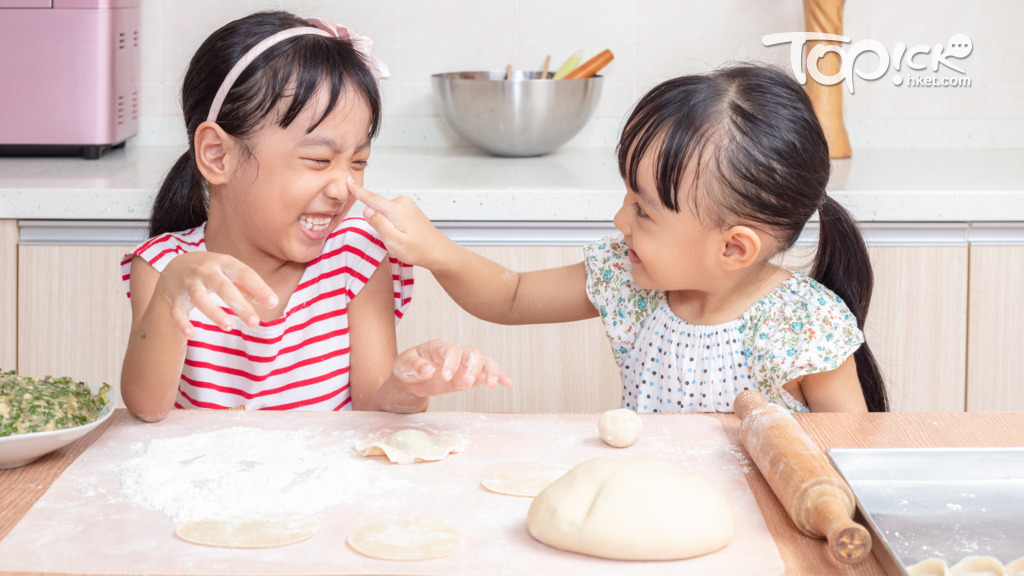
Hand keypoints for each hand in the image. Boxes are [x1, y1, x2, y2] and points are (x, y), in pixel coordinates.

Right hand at [156, 252, 278, 336]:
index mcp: (224, 263)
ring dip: (213, 312)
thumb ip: (249, 287)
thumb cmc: (214, 272)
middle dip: (239, 304)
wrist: (176, 266)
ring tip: (229, 326)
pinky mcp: (175, 296)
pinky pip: (177, 310)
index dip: (259, 288)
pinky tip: (191, 334)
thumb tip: (272, 302)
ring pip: (199, 297)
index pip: (244, 274)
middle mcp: (205, 271)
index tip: (273, 303)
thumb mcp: (231, 273)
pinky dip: (182, 323)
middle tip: (254, 322)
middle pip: (223, 287)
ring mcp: (188, 283)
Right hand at [347, 177, 454, 269]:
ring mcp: (406, 204)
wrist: (438, 251)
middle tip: (393, 239)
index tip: (348, 180)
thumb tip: (367, 210)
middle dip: (378, 223)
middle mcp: (402, 202)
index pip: (372, 199)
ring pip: (385, 213)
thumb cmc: (418, 249)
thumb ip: (379, 224)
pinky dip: (392, 224)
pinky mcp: (408, 208)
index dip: (358, 191)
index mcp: (396, 209)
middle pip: (378, 209)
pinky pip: (392, 214)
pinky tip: (404, 234)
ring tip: (402, 238)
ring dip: (387, 225)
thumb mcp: (394, 241)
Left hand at [392, 339, 510, 396]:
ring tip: (491, 386)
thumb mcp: (403, 366)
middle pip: (473, 353)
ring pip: (484, 361)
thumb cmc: (406, 368)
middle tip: (466, 385)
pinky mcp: (469, 376)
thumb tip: (427, 370)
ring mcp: (464, 364)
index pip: (452, 349)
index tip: (444, 378)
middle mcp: (455, 353)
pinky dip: (498, 376)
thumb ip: (414, 366)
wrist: (411, 379)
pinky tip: (506, 383)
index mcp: (439, 347)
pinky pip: (487, 373)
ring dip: (490, 372)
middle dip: (474, 368)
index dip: (451, 362)